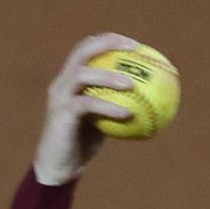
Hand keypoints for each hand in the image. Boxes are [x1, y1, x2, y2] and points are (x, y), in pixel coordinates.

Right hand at [33, 32, 142, 186]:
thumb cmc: (83, 145)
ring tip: (132, 84)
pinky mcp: (61, 114)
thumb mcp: (103, 121)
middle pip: (82, 51)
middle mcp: (62, 82)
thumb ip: (116, 105)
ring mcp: (59, 97)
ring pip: (82, 74)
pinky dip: (108, 107)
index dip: (109, 40)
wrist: (60, 168)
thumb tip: (150, 101)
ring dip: (108, 76)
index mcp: (71, 79)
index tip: (134, 45)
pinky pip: (87, 105)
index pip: (87, 49)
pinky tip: (128, 113)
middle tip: (134, 49)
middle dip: (108, 43)